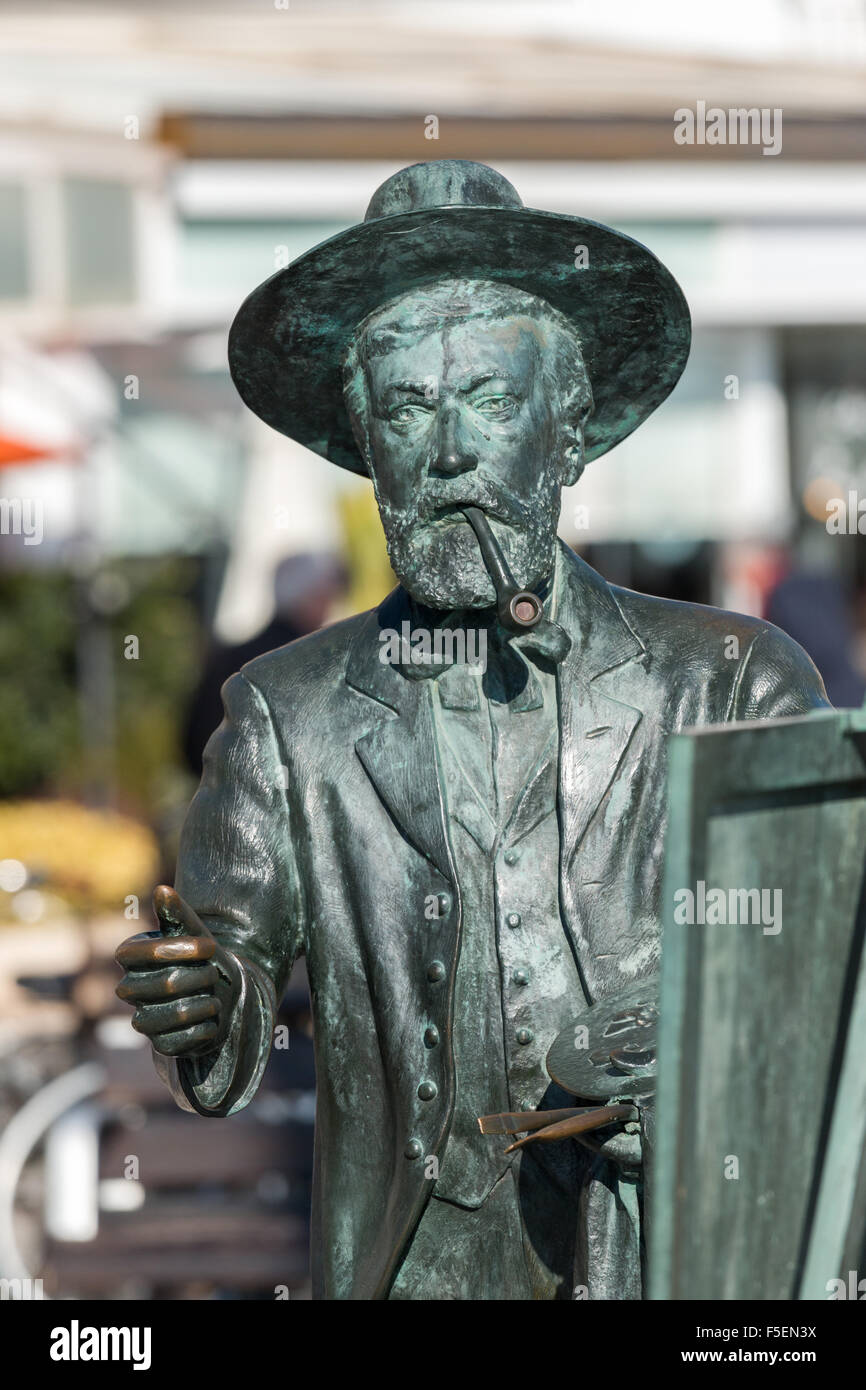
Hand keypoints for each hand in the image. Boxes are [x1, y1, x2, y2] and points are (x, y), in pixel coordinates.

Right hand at [115, 886, 240, 1057]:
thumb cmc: (203, 957)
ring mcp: (142, 1020)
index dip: (177, 950)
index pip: (140, 953)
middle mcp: (128, 989)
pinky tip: (211, 1019)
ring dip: (205, 1003)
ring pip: (175, 1014)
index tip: (210, 946)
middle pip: (165, 984)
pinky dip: (205, 1028)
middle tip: (213, 973)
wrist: (223, 993)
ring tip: (215, 996)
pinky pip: (182, 1039)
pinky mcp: (159, 1045)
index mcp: (131, 958)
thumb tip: (162, 889)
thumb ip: (177, 913)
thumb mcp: (195, 932)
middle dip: (199, 977)